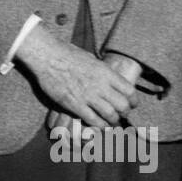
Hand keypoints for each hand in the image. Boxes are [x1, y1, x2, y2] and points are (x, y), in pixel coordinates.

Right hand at [15, 27, 136, 130]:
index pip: (129, 90)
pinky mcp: (75, 105)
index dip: (133, 100)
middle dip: (125, 112)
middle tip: (122, 115)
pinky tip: (100, 127)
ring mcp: (88, 96)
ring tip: (112, 123)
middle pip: (122, 105)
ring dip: (113, 121)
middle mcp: (100, 85)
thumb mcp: (91, 58)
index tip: (132, 104)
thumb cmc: (67, 54)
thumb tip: (106, 77)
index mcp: (106, 72)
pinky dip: (99, 126)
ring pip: (110, 115)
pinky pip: (93, 120)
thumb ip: (101, 71)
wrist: (47, 57)